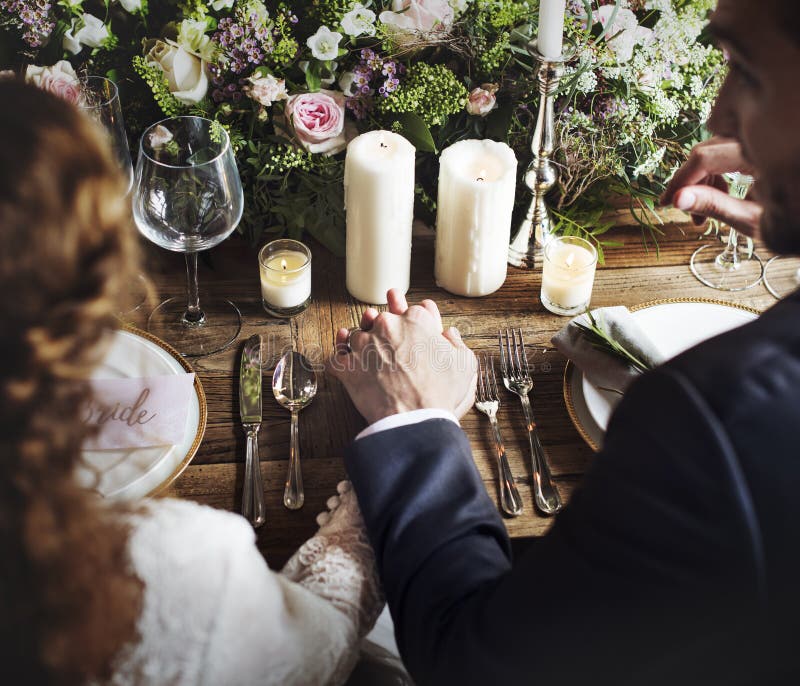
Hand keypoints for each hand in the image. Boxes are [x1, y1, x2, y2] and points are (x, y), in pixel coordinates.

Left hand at [326, 289, 476, 424]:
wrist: (415, 420)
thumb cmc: (441, 393)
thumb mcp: (465, 364)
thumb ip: (457, 344)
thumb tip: (450, 335)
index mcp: (416, 320)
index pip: (411, 312)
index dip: (412, 323)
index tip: (411, 331)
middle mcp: (387, 326)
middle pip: (381, 320)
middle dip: (384, 330)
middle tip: (389, 340)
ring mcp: (363, 345)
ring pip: (358, 336)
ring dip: (362, 344)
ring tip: (368, 353)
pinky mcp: (347, 367)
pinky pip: (336, 357)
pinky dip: (340, 359)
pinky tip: (344, 361)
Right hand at [660, 137, 762, 237]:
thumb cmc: (798, 224)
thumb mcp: (754, 219)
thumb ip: (715, 206)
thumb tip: (678, 200)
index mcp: (762, 154)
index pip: (705, 157)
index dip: (681, 180)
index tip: (666, 203)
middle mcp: (760, 141)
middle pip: (709, 150)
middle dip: (691, 182)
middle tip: (683, 212)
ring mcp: (763, 143)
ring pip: (718, 151)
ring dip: (704, 180)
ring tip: (703, 214)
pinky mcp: (766, 149)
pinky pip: (733, 153)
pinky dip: (721, 174)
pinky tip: (722, 197)